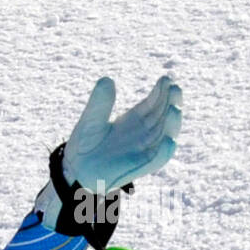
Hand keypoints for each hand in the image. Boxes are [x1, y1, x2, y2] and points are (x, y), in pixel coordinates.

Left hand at [62, 75, 182, 192]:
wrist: (75, 170)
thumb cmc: (85, 144)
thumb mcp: (91, 119)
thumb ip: (100, 102)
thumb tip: (106, 79)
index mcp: (135, 119)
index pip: (153, 103)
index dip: (161, 91)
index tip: (166, 79)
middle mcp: (144, 132)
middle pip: (164, 115)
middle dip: (171, 102)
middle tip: (174, 88)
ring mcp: (144, 149)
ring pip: (165, 135)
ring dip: (172, 123)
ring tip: (174, 109)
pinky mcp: (140, 166)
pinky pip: (157, 160)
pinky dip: (164, 152)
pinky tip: (169, 141)